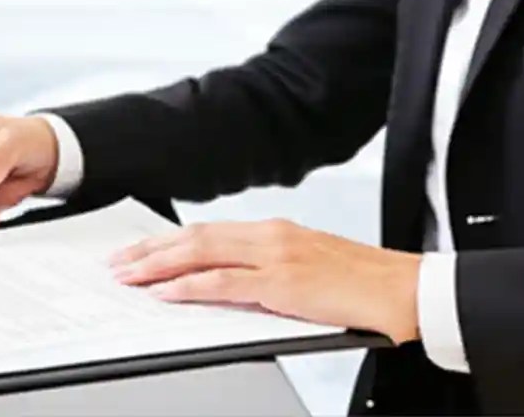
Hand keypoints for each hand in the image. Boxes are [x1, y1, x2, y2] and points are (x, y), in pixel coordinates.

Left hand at [109, 219, 421, 344]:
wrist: (405, 291)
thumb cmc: (360, 285)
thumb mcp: (304, 271)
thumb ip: (264, 273)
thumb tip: (224, 287)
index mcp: (274, 230)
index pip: (207, 231)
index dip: (168, 240)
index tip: (138, 250)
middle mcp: (270, 235)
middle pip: (194, 237)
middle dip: (151, 250)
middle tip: (118, 262)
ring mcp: (276, 256)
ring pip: (200, 253)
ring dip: (158, 265)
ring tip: (128, 276)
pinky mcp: (284, 282)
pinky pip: (224, 282)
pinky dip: (189, 286)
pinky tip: (166, 293)